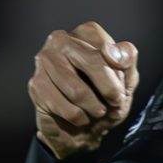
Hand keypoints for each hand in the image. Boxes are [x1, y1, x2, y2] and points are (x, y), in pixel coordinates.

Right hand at [31, 21, 140, 159]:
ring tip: (97, 112)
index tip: (122, 91)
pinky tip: (80, 117)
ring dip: (95, 108)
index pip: (107, 49)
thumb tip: (111, 51)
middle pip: (92, 62)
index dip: (118, 76)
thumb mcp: (126, 79)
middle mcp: (61, 40)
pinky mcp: (36, 85)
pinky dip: (80, 119)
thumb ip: (126, 59)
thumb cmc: (105, 99)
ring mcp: (45, 61)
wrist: (83, 130)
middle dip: (109, 90)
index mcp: (85, 33)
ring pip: (77, 90)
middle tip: (115, 104)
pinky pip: (66, 108)